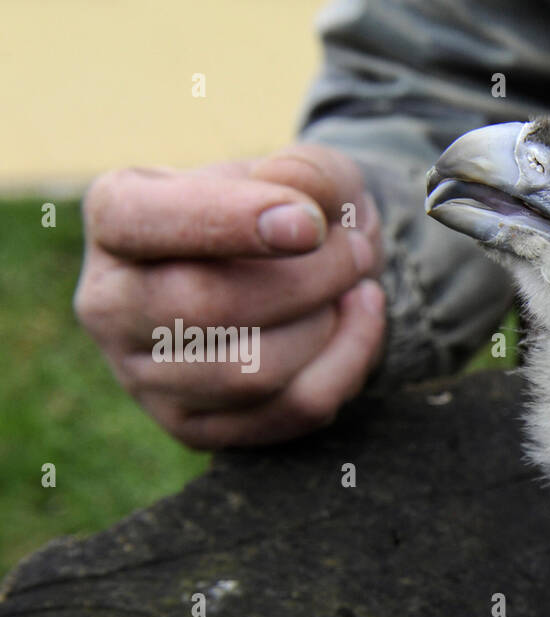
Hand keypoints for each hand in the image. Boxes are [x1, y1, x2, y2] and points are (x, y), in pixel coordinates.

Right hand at [74, 145, 386, 448]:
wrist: (304, 277)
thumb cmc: (292, 214)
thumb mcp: (308, 173)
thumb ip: (309, 172)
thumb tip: (295, 196)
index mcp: (115, 218)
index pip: (146, 221)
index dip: (233, 222)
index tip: (312, 223)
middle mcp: (109, 303)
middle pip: (207, 305)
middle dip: (311, 278)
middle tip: (359, 251)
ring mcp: (143, 377)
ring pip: (252, 372)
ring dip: (328, 327)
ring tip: (355, 289)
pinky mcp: (194, 429)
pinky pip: (289, 412)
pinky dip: (345, 366)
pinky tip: (358, 323)